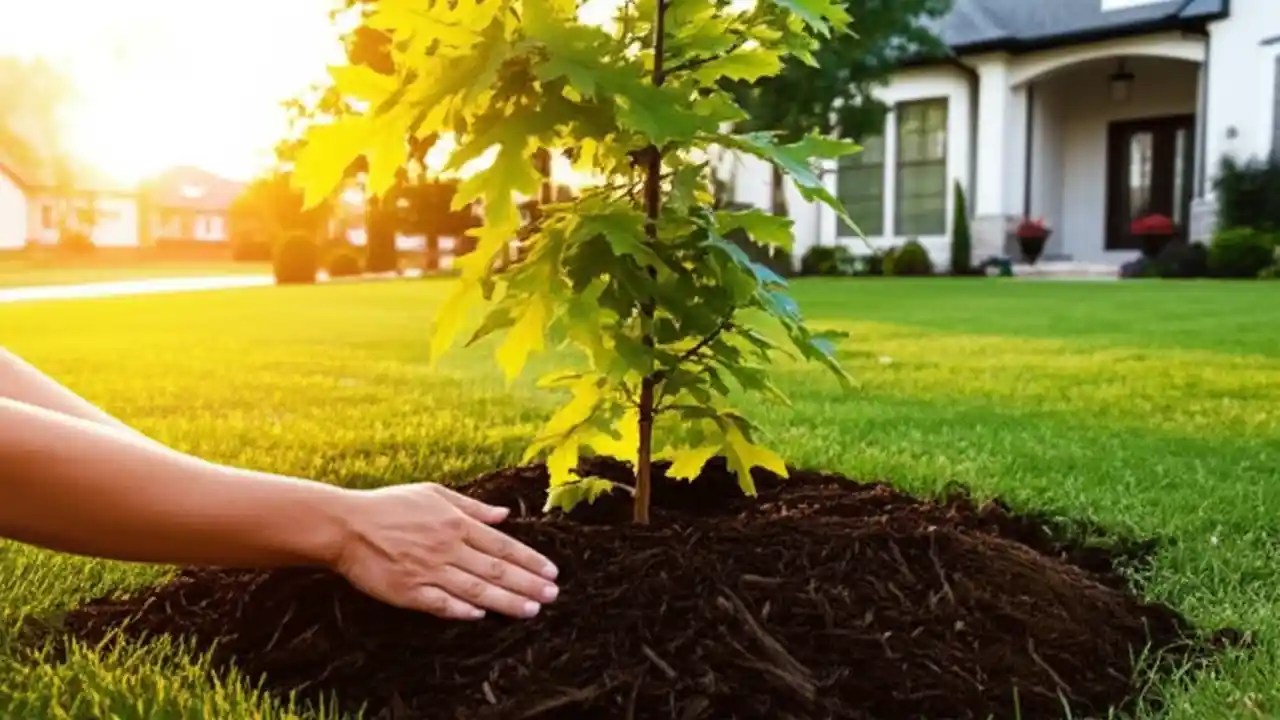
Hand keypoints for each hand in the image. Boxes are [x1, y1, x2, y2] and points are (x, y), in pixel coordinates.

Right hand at [331, 483, 558, 619]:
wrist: (346, 526)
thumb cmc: (390, 505)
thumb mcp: (434, 494)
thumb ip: (472, 506)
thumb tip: (505, 514)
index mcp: (455, 523)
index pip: (502, 545)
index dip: (530, 560)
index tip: (551, 572)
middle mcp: (447, 547)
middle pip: (496, 569)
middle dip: (528, 584)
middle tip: (552, 596)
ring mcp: (428, 570)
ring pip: (476, 588)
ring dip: (506, 600)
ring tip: (531, 609)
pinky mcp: (408, 591)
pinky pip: (441, 604)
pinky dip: (462, 610)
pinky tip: (483, 615)